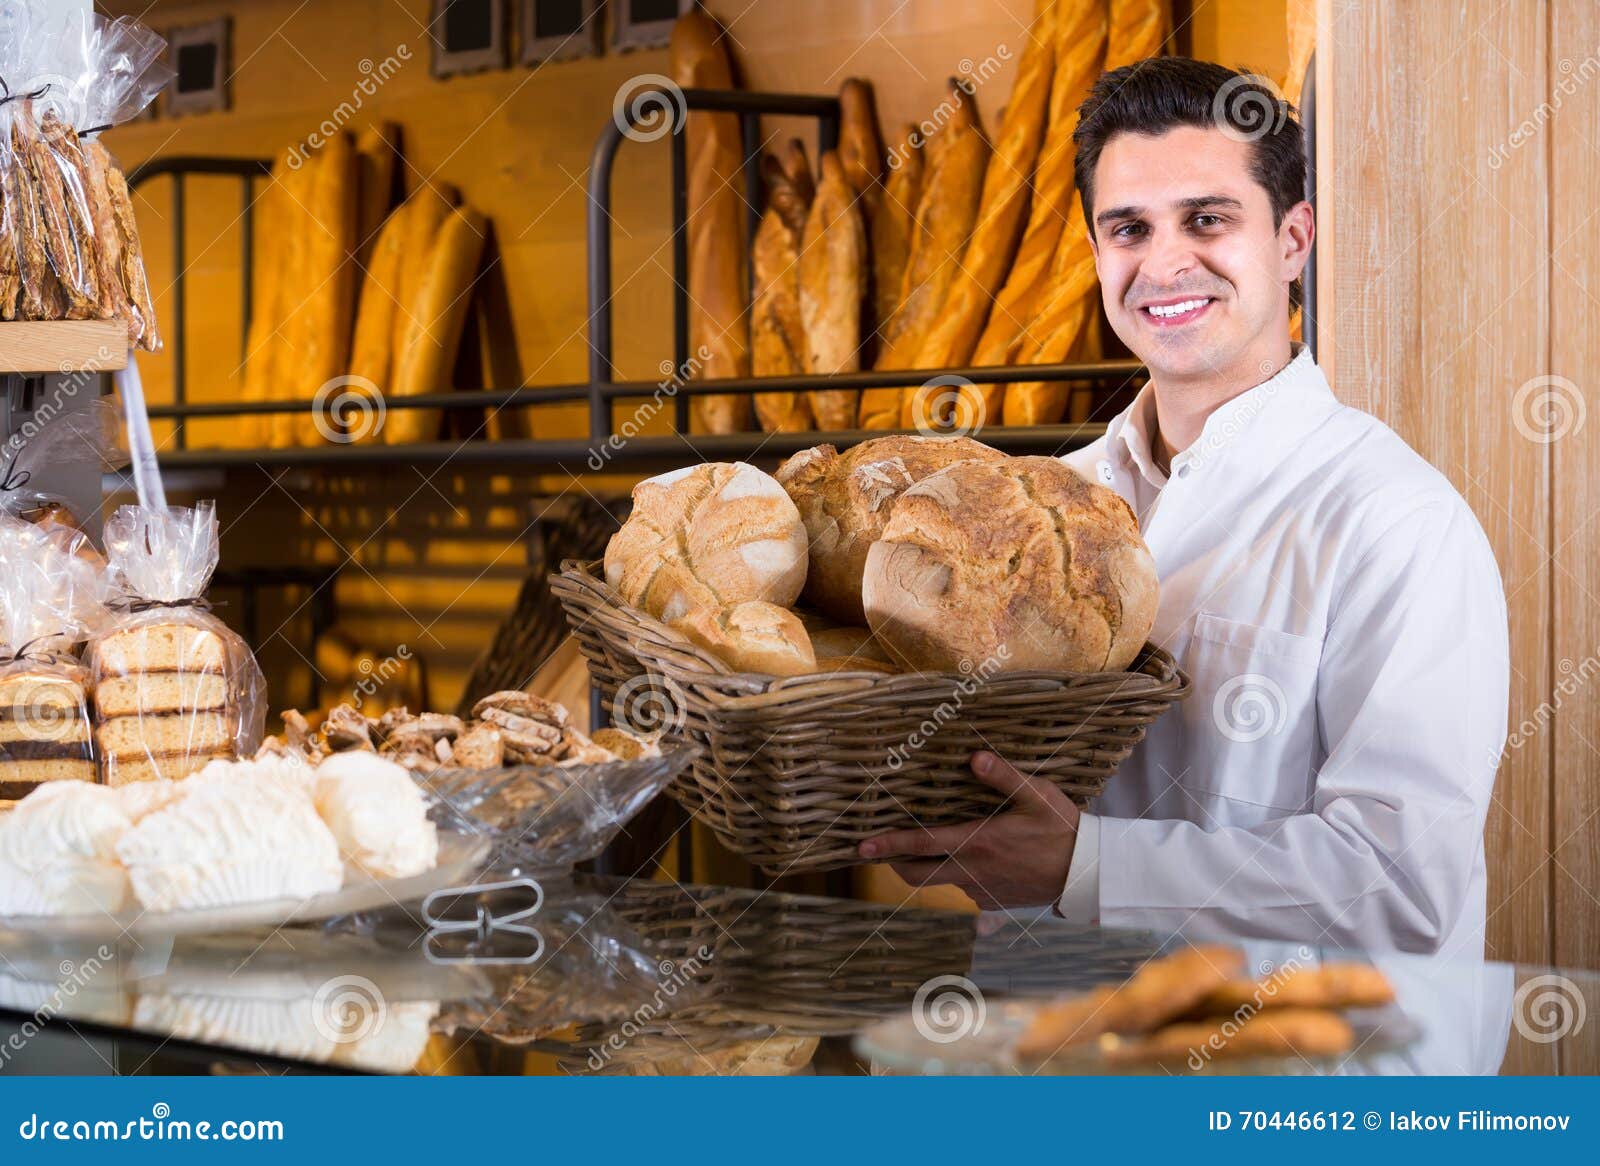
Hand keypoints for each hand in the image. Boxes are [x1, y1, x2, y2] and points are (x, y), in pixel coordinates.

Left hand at [858, 751, 1079, 909]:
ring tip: (932, 845)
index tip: (861, 847)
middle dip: (894, 863)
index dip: (888, 845)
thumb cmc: (1062, 830)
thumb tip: (975, 757)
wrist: (1085, 875)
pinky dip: (959, 874)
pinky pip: (964, 889)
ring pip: (939, 881)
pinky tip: (976, 858)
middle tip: (882, 849)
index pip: (920, 844)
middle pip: (916, 874)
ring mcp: (979, 890)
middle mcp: (971, 871)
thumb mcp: (1037, 795)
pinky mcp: (990, 902)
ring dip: (929, 866)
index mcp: (976, 843)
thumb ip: (1004, 776)